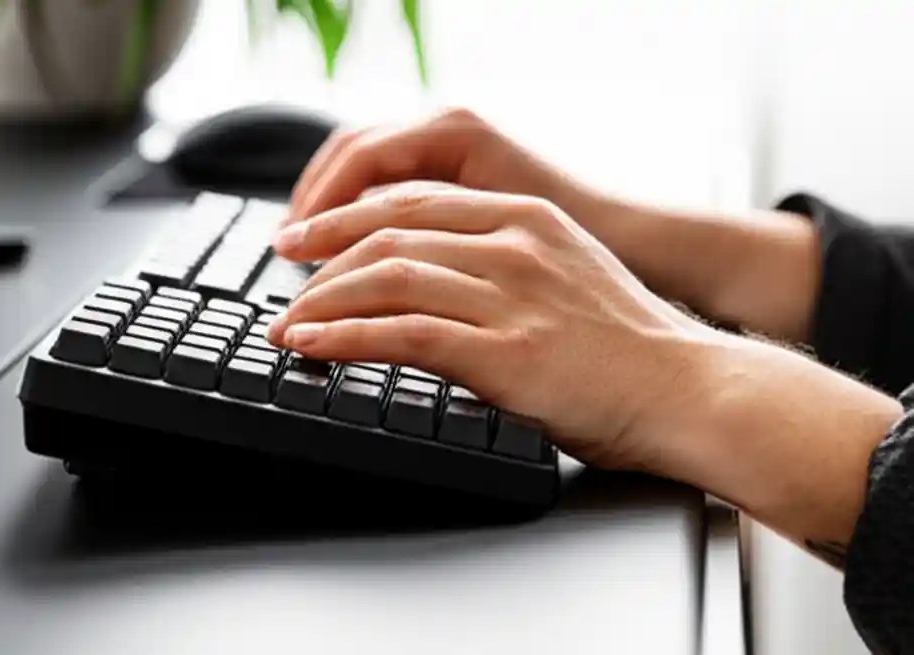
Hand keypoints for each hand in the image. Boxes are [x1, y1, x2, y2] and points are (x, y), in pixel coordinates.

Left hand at [266, 185, 903, 558]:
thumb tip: (434, 280)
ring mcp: (510, 296)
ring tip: (286, 325)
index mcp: (526, 218)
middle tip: (282, 280)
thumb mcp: (566, 276)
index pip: (412, 203)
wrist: (692, 392)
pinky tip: (314, 347)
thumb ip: (501, 265)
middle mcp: (514, 244)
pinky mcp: (505, 353)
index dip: (346, 218)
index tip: (307, 238)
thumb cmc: (630, 349)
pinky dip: (345, 338)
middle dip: (321, 257)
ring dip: (322, 302)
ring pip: (387, 279)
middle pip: (388, 234)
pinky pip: (403, 334)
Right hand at [286, 107, 575, 224]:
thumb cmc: (581, 241)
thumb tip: (363, 253)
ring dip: (332, 205)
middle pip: (352, 152)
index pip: (358, 157)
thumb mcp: (495, 232)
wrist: (642, 244)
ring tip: (309, 251)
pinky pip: (391, 180)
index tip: (292, 249)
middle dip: (314, 201)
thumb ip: (424, 230)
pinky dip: (361, 210)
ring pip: (367, 165)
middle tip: (287, 251)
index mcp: (456, 132)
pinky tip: (351, 249)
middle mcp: (452, 126)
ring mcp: (454, 142)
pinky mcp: (459, 166)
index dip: (318, 205)